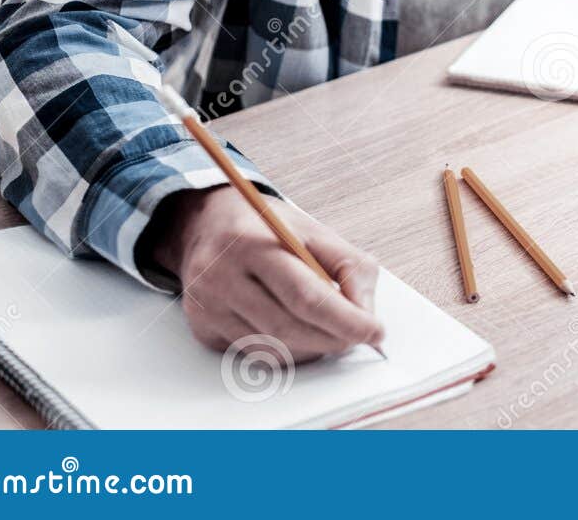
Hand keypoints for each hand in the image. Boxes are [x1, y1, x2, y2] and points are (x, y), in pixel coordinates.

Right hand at [146, 186, 384, 360]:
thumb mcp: (314, 230)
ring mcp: (207, 306)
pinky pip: (254, 354)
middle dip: (332, 338)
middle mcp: (221, 276)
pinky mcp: (202, 329)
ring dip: (312, 348)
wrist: (208, 223)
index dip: (345, 320)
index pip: (305, 295)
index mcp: (252, 243)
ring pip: (272, 348)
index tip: (375, 331)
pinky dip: (287, 351)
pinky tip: (299, 333)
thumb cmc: (268, 228)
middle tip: (357, 337)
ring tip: (330, 332)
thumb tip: (365, 313)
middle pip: (287, 327)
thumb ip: (349, 267)